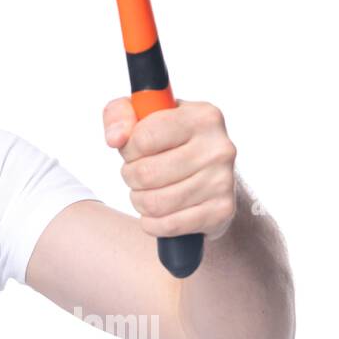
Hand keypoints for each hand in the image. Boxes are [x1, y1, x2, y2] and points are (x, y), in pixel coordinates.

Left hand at [103, 97, 237, 241]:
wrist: (211, 175)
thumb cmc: (169, 141)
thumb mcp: (142, 116)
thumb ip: (119, 113)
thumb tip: (115, 138)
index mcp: (202, 116)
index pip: (144, 138)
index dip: (128, 149)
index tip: (134, 150)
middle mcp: (219, 147)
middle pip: (146, 174)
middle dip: (130, 176)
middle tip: (137, 173)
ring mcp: (223, 181)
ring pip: (154, 203)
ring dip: (139, 200)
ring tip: (146, 191)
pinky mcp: (221, 211)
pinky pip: (168, 225)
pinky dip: (152, 222)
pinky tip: (156, 212)